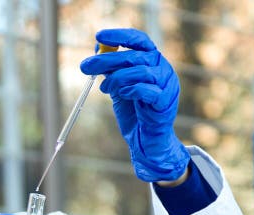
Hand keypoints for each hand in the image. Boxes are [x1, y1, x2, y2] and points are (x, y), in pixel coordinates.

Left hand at [80, 28, 189, 181]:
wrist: (146, 140)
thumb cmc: (135, 112)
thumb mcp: (119, 87)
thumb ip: (112, 71)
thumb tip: (96, 51)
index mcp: (153, 62)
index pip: (139, 41)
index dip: (120, 36)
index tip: (99, 36)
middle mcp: (162, 69)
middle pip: (135, 56)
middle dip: (107, 60)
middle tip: (86, 66)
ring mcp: (167, 85)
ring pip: (140, 71)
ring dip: (117, 78)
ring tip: (103, 88)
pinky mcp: (165, 102)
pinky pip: (147, 90)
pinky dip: (131, 89)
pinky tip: (121, 94)